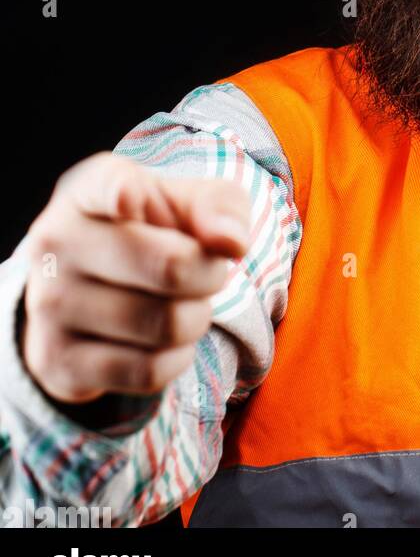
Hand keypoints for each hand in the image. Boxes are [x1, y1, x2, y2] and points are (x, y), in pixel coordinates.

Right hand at [20, 151, 250, 404]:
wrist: (89, 287)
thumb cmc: (153, 232)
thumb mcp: (188, 202)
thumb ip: (219, 206)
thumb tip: (232, 244)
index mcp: (89, 189)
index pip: (105, 185)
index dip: (124, 192)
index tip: (132, 198)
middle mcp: (57, 242)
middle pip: (172, 267)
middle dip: (210, 275)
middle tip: (204, 273)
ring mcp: (50, 304)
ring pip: (167, 325)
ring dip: (196, 319)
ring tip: (180, 305)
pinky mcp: (58, 362)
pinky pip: (150, 371)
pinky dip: (177, 358)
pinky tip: (162, 340)